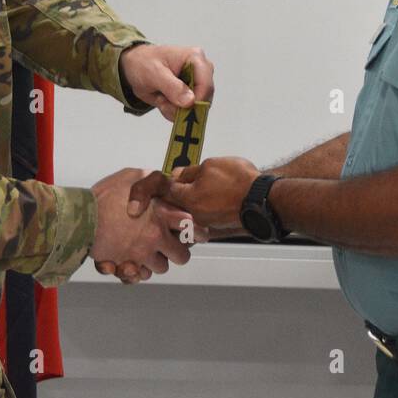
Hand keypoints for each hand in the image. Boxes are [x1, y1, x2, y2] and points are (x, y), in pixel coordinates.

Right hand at [91, 168, 196, 283]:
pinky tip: (130, 259)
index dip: (198, 231)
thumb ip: (153, 180)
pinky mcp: (125, 265)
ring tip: (145, 249)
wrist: (79, 216)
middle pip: (182, 255)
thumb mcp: (133, 175)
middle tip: (167, 244)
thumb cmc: (105, 194)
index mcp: (161, 214)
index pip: (193, 226)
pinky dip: (137, 271)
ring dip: (156, 261)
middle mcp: (155, 236)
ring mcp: (141, 253)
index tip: (197, 233)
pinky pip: (139, 276)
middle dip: (176, 251)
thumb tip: (167, 182)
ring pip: (161, 268)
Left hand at [119, 44, 214, 120]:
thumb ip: (172, 87)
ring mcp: (197, 83)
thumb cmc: (144, 63)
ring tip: (160, 98)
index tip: (180, 111)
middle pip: (203, 99)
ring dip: (175, 109)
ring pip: (195, 108)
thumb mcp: (153, 73)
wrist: (134, 66)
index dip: (196, 102)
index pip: (206, 84)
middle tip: (162, 101)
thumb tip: (190, 101)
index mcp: (195, 58)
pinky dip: (173, 111)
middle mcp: (200, 70)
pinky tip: (163, 100)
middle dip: (181, 106)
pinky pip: (187, 111)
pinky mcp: (191, 94)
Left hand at [128, 156, 259, 237]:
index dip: (142, 191)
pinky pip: (193, 227)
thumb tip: (177, 175)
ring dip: (175, 214)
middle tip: (151, 203)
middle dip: (158, 206)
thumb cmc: (239, 181)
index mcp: (184, 198)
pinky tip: (200, 209)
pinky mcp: (213, 232)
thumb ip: (188, 172)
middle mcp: (189, 217)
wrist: (264, 200)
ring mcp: (201, 227)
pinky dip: (190, 221)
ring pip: (178, 221)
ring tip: (181, 203)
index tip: (133, 202)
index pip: (156, 190)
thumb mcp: (209, 165)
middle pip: (164, 211)